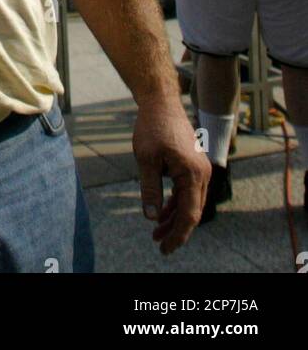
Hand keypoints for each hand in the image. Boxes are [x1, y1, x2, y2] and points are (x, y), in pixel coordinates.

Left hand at [133, 97, 209, 254]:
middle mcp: (203, 172)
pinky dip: (176, 203)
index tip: (164, 249)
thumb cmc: (152, 126)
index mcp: (193, 173)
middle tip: (157, 243)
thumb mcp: (146, 159)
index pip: (189, 215)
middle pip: (192, 211)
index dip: (178, 235)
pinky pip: (188, 191)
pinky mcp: (195, 164)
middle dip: (176, 230)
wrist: (161, 101)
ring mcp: (201, 168)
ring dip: (175, 217)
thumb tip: (151, 218)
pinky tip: (163, 212)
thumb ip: (150, 190)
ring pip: (191, 202)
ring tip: (157, 231)